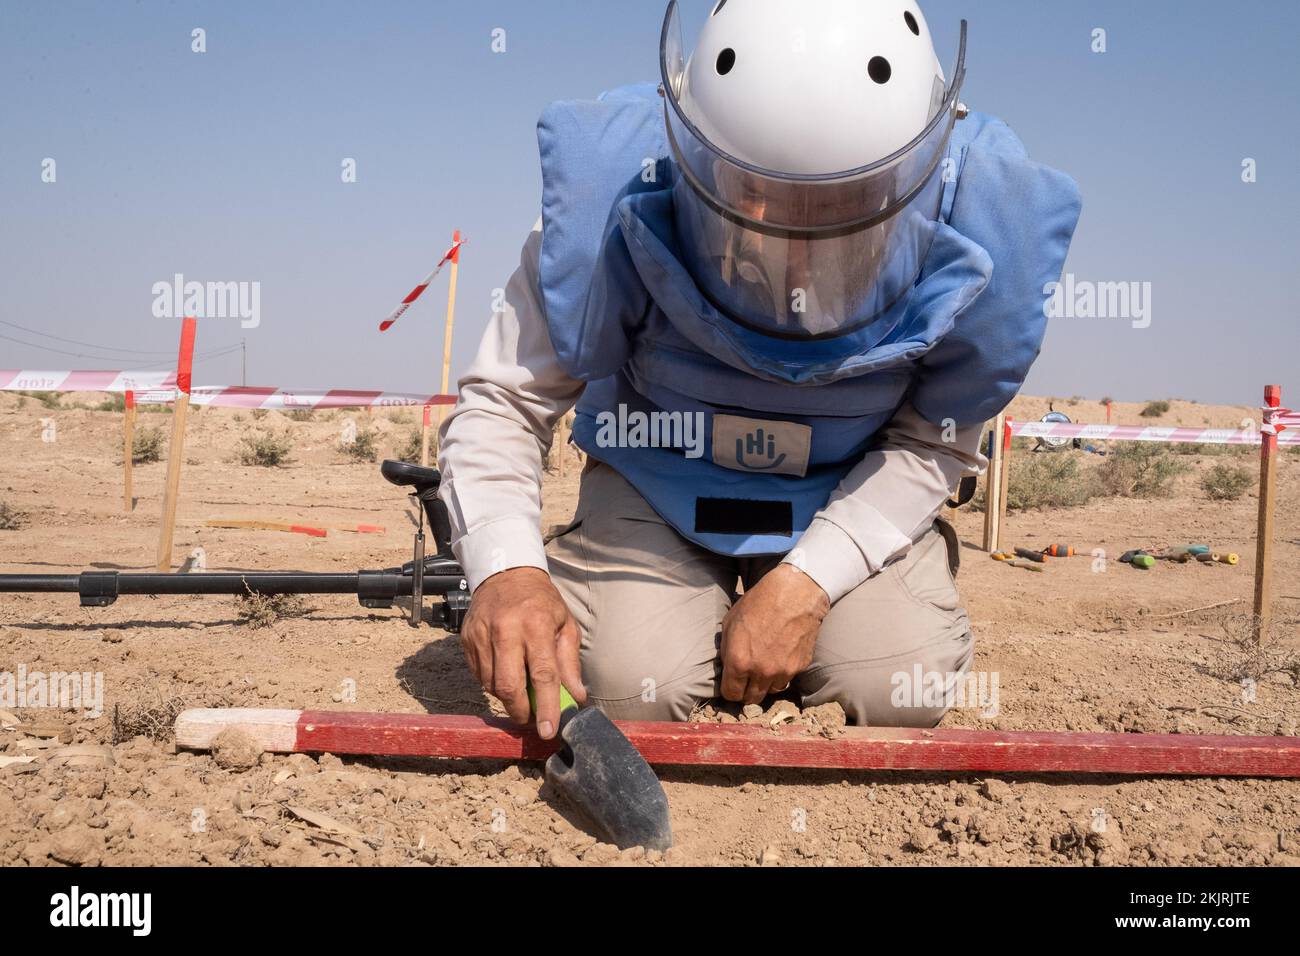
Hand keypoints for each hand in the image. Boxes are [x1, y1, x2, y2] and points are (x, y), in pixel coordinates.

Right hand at [459, 567, 585, 739]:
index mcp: (536, 625)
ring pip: (491, 685)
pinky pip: (479, 676)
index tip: (548, 730)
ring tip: (520, 693)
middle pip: (509, 686)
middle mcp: (506, 630)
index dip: (546, 707)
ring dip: (507, 698)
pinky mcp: (466, 640)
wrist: (506, 574)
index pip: (542, 674)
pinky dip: (493, 684)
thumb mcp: (565, 625)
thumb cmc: (541, 602)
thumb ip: (570, 663)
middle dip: (521, 711)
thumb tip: (576, 698)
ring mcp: (482, 635)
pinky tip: (505, 674)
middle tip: (531, 717)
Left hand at [720, 564, 829, 705]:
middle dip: (746, 691)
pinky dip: (782, 673)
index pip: (731, 694)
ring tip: (764, 666)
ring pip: (770, 691)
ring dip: (765, 684)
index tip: (732, 684)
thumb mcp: (730, 622)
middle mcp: (760, 671)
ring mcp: (782, 671)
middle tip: (747, 679)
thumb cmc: (759, 603)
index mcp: (739, 661)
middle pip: (751, 698)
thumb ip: (726, 649)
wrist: (794, 594)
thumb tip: (727, 666)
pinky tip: (780, 656)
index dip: (730, 690)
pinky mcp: (799, 667)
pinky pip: (787, 679)